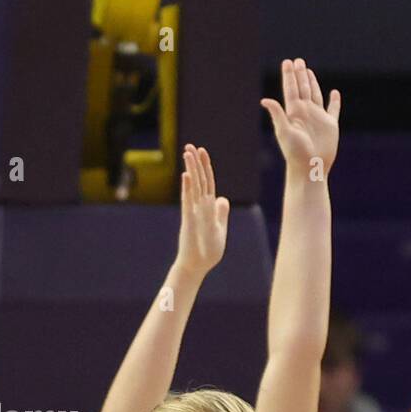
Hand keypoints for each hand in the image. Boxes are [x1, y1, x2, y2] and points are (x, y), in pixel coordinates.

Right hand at [175, 144, 229, 277]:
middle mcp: (199, 207)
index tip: (202, 152)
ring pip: (193, 186)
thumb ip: (221, 214)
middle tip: (191, 146)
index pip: (208, 183)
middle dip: (196, 163)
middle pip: (199, 180)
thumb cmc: (208, 250)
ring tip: (187, 152)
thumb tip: (223, 198)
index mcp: (208, 208)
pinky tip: (187, 175)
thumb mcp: (220, 229)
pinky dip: (188, 188)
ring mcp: (194, 212)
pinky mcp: (189, 220)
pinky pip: (188, 202)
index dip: (206, 167)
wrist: (197, 266)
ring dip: (191, 169)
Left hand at [261, 57, 340, 176]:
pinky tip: (334, 93)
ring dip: (312, 82)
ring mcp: (318, 118)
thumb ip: (277, 115)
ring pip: (315, 95)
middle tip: (297, 60)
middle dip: (299, 75)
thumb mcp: (285, 132)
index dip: (289, 76)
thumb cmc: (296, 153)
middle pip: (302, 88)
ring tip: (308, 70)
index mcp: (294, 112)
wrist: (310, 168)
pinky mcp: (330, 126)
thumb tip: (265, 100)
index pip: (291, 89)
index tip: (287, 62)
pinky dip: (334, 101)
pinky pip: (333, 109)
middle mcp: (305, 112)